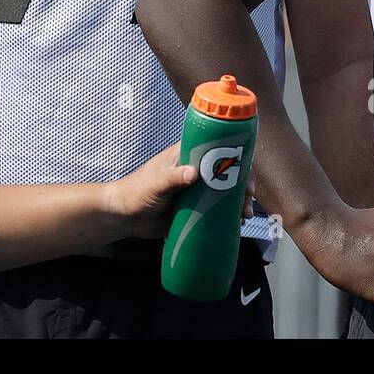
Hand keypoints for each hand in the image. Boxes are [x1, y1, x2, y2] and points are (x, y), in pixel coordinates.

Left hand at [104, 142, 254, 238]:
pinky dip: (229, 216)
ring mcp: (197, 191)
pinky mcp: (196, 209)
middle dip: (242, 184)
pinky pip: (217, 210)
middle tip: (248, 200)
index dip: (235, 157)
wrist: (125, 218)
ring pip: (225, 193)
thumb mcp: (155, 184)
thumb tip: (194, 174)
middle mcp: (196, 170)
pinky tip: (237, 225)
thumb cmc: (137, 192)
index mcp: (187, 155)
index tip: (245, 172)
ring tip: (244, 216)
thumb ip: (172, 178)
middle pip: (227, 172)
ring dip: (239, 202)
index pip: (216, 148)